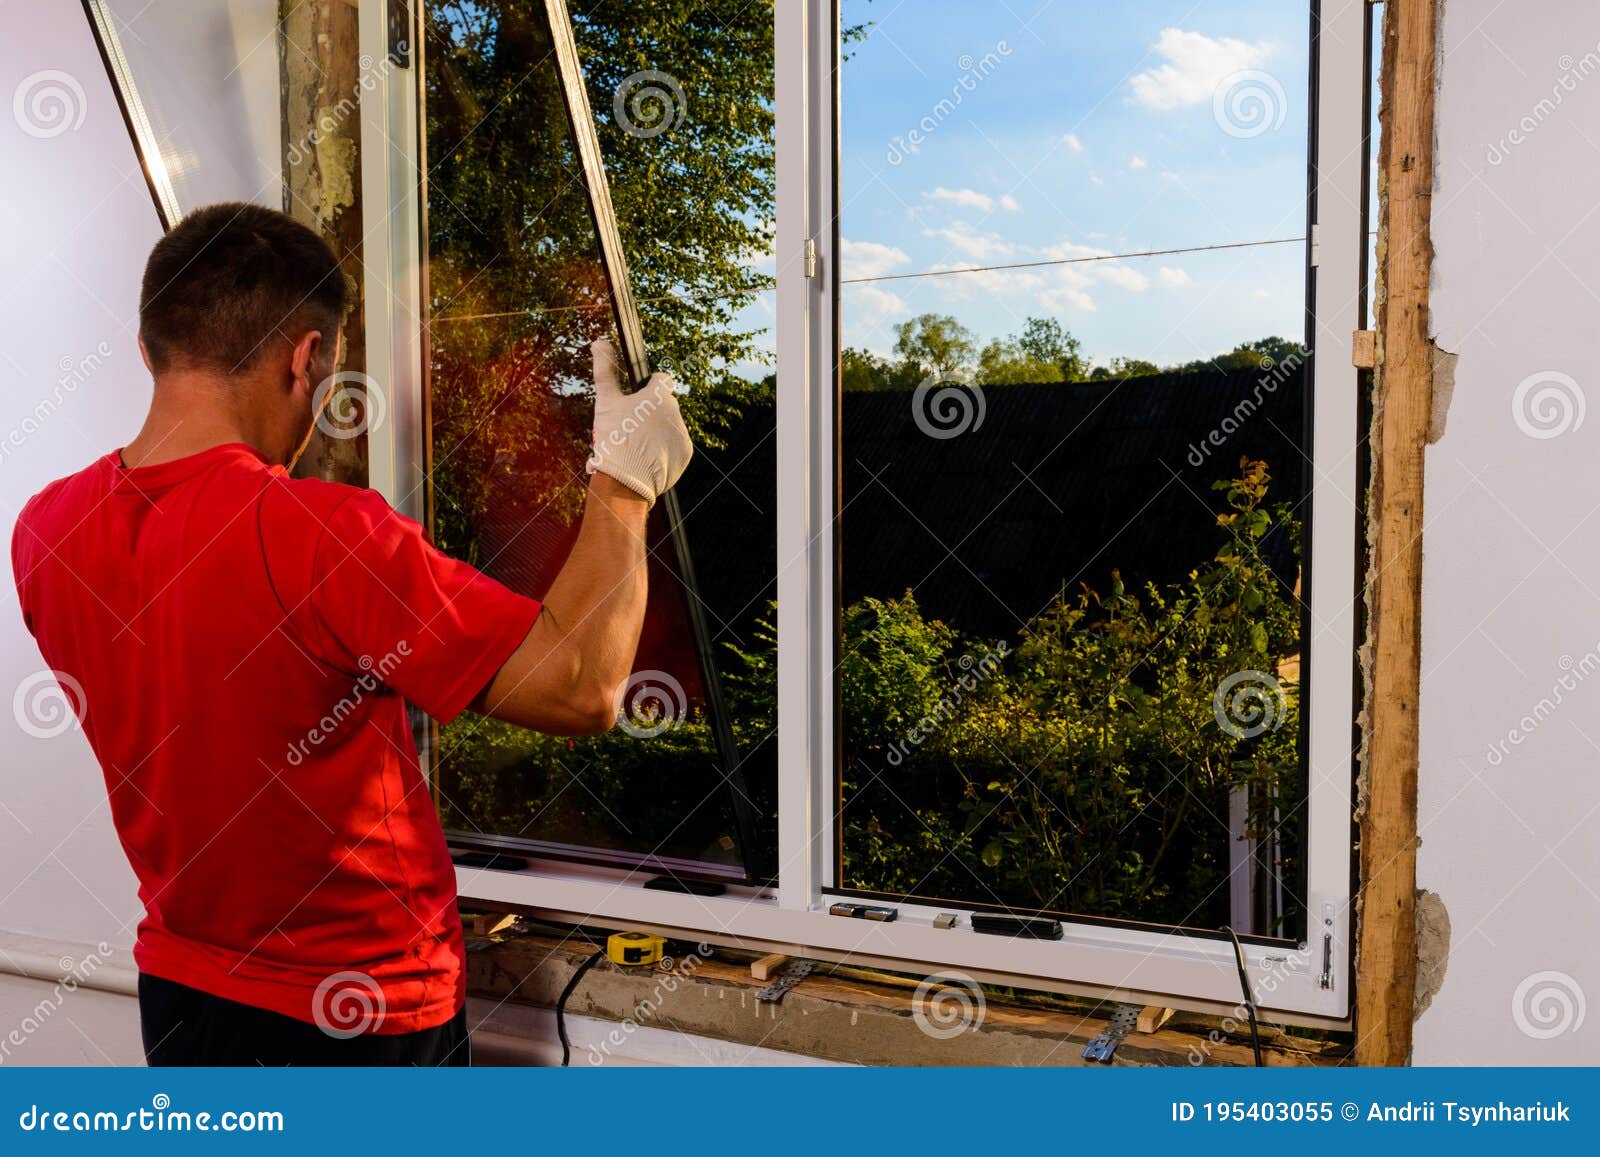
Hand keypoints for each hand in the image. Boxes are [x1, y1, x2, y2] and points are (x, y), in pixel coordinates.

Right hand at [585, 340, 693, 505]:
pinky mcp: (686, 453)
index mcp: (659, 395)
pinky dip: (664, 450)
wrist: (626, 479)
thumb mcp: (605, 401)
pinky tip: (647, 458)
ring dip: (658, 431)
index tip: (638, 398)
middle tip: (631, 428)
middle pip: (665, 406)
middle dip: (651, 413)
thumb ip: (604, 370)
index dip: (649, 387)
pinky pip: (675, 446)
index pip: (662, 380)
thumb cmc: (614, 436)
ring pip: (670, 426)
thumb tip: (599, 341)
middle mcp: (676, 412)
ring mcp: (683, 433)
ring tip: (637, 446)